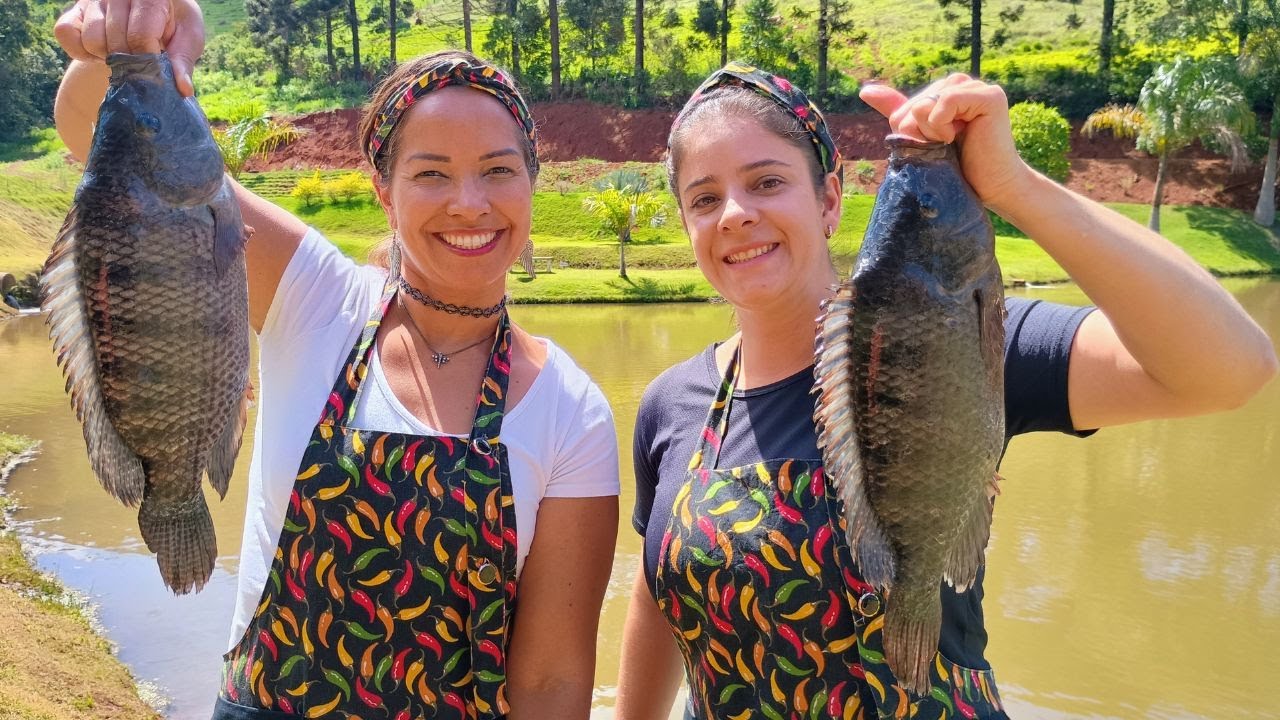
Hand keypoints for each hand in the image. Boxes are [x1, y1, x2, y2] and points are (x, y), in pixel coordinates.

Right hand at [53, 0, 204, 96]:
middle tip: (142, 60)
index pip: (140, 36)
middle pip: (115, 43)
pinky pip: (65, 33)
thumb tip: (183, 88)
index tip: (156, 67)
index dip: (148, 60)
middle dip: (130, 62)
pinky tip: (102, 52)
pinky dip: (81, 51)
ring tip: (125, 53)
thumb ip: (183, 61)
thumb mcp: (188, 40)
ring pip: (91, 41)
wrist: (155, 11)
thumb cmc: (175, 25)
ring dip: (108, 57)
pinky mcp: (75, 8)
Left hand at [860, 75, 1029, 212]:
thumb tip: (864, 91)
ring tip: (952, 142)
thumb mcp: (921, 138)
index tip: (935, 147)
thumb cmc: (958, 168)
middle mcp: (961, 84)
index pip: (905, 107)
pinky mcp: (990, 96)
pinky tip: (959, 137)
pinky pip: (946, 101)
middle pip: (914, 105)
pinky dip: (943, 125)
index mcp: (944, 91)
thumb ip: (898, 112)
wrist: (991, 187)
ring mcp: (978, 87)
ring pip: (926, 103)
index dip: (911, 134)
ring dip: (931, 132)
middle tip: (946, 147)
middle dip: (920, 134)